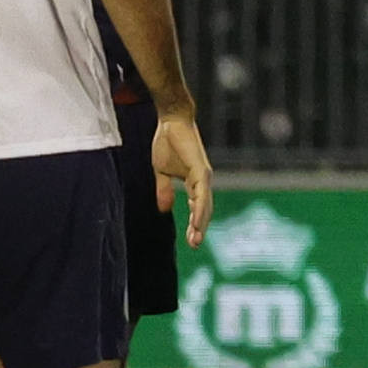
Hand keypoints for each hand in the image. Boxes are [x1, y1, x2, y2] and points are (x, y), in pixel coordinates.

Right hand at [151, 111, 213, 247]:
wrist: (171, 121)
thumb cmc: (167, 143)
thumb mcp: (161, 171)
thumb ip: (164, 189)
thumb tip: (165, 209)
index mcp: (194, 182)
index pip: (197, 207)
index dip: (195, 224)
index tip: (191, 241)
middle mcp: (202, 181)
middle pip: (203, 209)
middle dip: (199, 228)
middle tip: (194, 245)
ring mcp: (204, 175)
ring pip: (205, 204)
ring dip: (200, 223)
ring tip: (196, 240)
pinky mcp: (201, 169)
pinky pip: (201, 193)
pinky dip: (200, 207)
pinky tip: (197, 220)